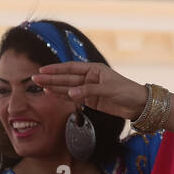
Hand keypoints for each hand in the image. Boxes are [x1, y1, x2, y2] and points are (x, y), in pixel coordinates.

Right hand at [32, 62, 149, 120]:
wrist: (139, 105)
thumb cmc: (127, 91)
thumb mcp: (109, 89)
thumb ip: (89, 91)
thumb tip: (70, 93)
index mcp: (94, 69)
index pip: (71, 68)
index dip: (56, 69)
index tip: (42, 69)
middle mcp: (90, 78)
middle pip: (67, 78)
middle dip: (51, 78)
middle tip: (35, 79)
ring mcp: (90, 89)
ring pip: (68, 88)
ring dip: (54, 87)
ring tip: (40, 86)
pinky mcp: (91, 100)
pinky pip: (74, 97)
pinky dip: (63, 96)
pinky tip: (52, 94)